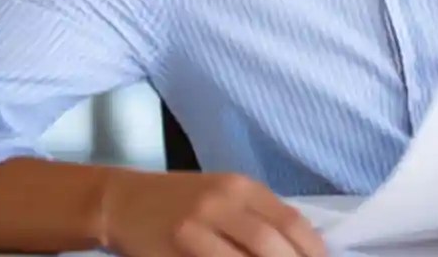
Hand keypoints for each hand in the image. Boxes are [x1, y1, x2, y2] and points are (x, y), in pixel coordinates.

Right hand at [101, 170, 326, 256]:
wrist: (124, 201)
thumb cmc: (182, 203)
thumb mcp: (224, 198)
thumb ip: (259, 218)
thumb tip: (303, 248)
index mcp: (243, 187)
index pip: (291, 222)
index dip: (312, 251)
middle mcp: (223, 200)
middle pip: (272, 244)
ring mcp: (197, 224)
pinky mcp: (178, 245)